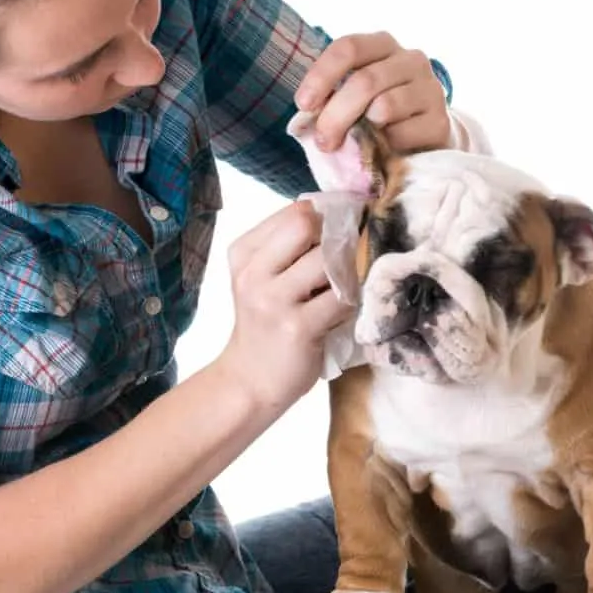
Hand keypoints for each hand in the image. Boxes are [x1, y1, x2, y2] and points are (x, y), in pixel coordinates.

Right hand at [220, 202, 352, 409]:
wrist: (250, 380)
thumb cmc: (264, 325)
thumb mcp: (262, 278)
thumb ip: (288, 248)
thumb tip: (338, 217)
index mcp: (244, 253)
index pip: (295, 212)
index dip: (326, 216)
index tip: (340, 230)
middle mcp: (253, 273)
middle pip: (308, 227)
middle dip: (334, 239)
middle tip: (342, 261)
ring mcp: (274, 300)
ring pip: (329, 261)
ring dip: (345, 275)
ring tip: (335, 294)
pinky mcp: (298, 327)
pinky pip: (341, 299)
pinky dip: (348, 304)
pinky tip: (335, 316)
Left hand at [295, 31, 450, 153]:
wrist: (426, 138)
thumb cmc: (380, 115)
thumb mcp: (356, 97)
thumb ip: (334, 97)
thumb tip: (308, 117)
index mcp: (383, 45)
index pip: (349, 48)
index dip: (322, 76)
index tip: (304, 105)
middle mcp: (411, 60)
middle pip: (365, 81)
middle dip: (336, 115)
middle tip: (324, 141)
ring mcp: (430, 89)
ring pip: (384, 106)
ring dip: (359, 132)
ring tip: (352, 148)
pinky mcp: (439, 122)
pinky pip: (402, 134)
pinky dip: (384, 148)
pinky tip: (381, 152)